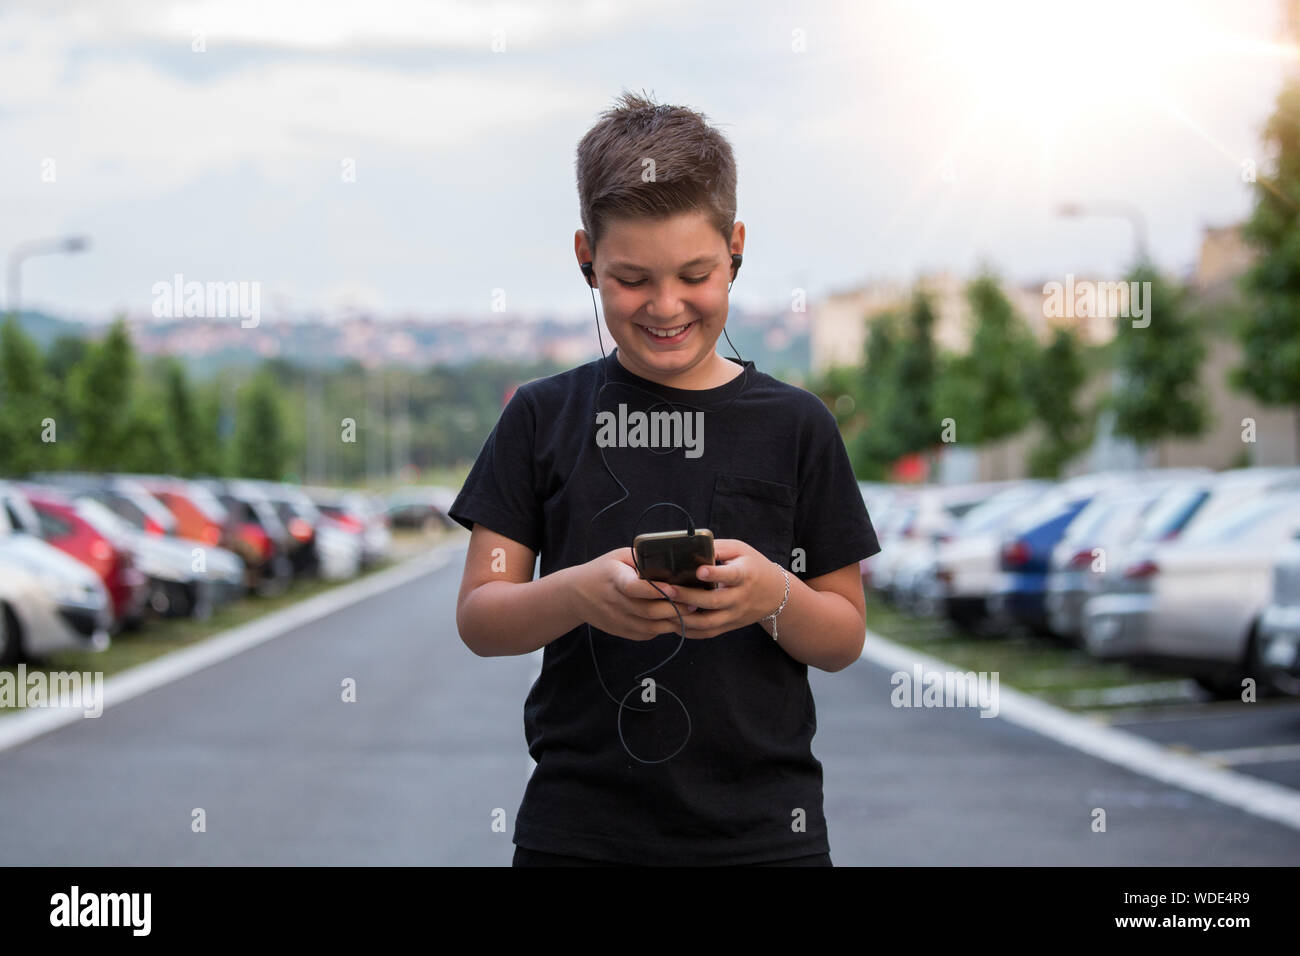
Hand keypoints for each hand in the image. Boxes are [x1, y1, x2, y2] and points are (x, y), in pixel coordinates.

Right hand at [570, 547, 699, 640]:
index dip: (655, 590)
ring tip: (692, 611)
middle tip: (695, 601)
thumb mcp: (618, 557)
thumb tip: (673, 560)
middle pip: (649, 611)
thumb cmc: (603, 571)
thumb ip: (642, 559)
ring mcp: (619, 621)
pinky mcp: (624, 632)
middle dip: (675, 608)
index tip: (673, 588)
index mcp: (614, 580)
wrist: (575, 595)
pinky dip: (665, 627)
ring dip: (674, 621)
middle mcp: (616, 603)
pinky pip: (649, 633)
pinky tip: (677, 618)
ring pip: (652, 626)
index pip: (634, 588)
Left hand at [666, 538, 786, 638]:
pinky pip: (708, 633)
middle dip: (689, 596)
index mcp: (745, 574)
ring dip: (685, 618)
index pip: (731, 575)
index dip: (715, 574)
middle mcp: (740, 598)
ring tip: (665, 609)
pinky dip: (689, 631)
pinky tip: (673, 623)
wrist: (775, 593)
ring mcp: (735, 615)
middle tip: (668, 590)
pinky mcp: (729, 626)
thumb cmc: (752, 566)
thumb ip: (717, 548)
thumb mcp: (740, 550)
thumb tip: (689, 548)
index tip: (699, 571)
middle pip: (714, 601)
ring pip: (709, 623)